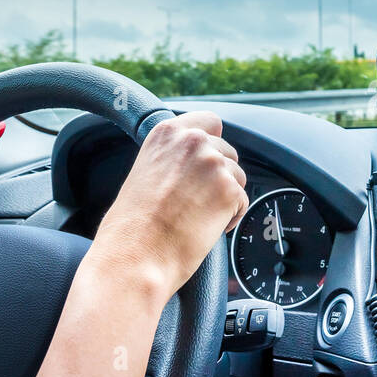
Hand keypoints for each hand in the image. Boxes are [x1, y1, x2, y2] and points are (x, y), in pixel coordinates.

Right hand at [89, 111, 247, 302]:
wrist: (135, 255)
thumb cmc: (132, 226)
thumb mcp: (146, 172)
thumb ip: (172, 157)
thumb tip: (193, 163)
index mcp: (168, 133)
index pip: (210, 121)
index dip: (212, 144)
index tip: (208, 160)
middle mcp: (193, 141)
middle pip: (227, 151)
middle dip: (219, 175)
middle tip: (197, 200)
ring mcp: (214, 163)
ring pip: (238, 176)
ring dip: (225, 196)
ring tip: (197, 217)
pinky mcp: (229, 190)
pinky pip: (243, 201)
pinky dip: (231, 216)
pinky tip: (206, 227)